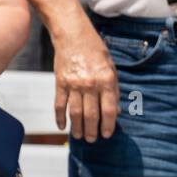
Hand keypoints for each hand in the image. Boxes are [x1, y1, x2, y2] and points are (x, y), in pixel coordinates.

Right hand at [53, 22, 119, 141]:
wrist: (73, 36)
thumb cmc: (96, 52)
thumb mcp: (112, 69)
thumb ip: (114, 91)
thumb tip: (116, 112)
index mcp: (106, 81)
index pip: (108, 110)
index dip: (108, 125)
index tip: (108, 134)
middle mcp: (90, 84)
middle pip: (91, 114)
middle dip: (93, 130)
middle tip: (93, 140)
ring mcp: (73, 84)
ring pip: (75, 112)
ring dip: (77, 127)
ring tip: (80, 137)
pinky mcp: (60, 83)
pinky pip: (59, 104)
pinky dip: (60, 117)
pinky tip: (63, 126)